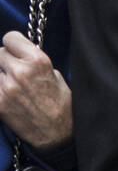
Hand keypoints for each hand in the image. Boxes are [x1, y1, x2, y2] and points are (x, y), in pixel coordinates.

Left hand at [0, 30, 72, 150]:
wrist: (57, 133)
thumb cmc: (60, 104)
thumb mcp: (55, 75)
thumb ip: (33, 62)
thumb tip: (18, 55)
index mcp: (38, 61)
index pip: (10, 38)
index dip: (12, 44)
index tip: (15, 51)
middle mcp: (20, 72)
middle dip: (5, 61)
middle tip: (12, 71)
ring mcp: (6, 88)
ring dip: (0, 75)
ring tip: (10, 84)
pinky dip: (0, 89)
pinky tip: (7, 96)